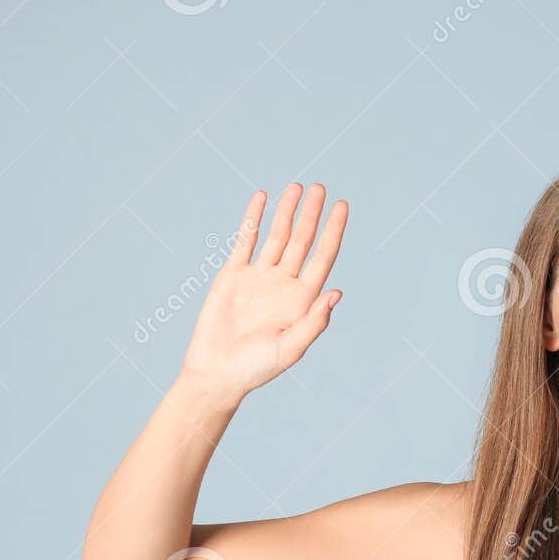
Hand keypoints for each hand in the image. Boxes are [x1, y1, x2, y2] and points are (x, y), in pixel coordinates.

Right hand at [181, 183, 347, 402]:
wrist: (216, 372)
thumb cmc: (256, 368)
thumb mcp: (290, 349)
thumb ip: (314, 322)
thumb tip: (336, 293)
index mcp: (301, 299)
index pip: (322, 257)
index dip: (333, 231)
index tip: (342, 206)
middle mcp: (283, 284)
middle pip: (302, 241)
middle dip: (312, 214)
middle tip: (321, 188)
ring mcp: (258, 277)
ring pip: (277, 236)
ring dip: (287, 211)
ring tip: (297, 187)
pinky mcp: (233, 274)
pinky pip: (246, 240)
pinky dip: (254, 218)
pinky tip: (262, 198)